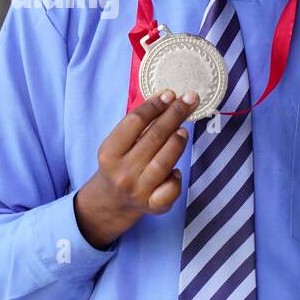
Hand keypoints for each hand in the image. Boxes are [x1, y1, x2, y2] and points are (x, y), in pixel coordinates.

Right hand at [75, 89, 197, 247]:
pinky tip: (176, 169)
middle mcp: (122, 171)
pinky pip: (171, 190)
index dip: (154, 105)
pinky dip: (177, 177)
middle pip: (154, 137)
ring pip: (164, 161)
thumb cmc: (120, 163)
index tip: (169, 93)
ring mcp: (138, 190)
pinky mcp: (153, 206)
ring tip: (184, 129)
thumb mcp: (118, 144)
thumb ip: (138, 125)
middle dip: (174, 114)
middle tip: (189, 99)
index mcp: (109, 152)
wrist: (112, 200)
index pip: (134, 122)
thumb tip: (167, 98)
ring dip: (177, 142)